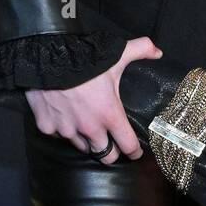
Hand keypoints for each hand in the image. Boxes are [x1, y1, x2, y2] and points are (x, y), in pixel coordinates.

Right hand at [25, 36, 163, 162]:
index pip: (127, 145)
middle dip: (111, 152)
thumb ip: (141, 50)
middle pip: (106, 156)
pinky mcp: (47, 128)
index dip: (134, 152)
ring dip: (86, 141)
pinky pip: (58, 135)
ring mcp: (66, 130)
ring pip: (82, 147)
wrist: (47, 56)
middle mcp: (89, 128)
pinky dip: (63, 130)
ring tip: (88, 129)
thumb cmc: (85, 59)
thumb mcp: (117, 54)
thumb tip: (159, 52)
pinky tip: (65, 119)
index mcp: (109, 115)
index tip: (136, 153)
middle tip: (112, 143)